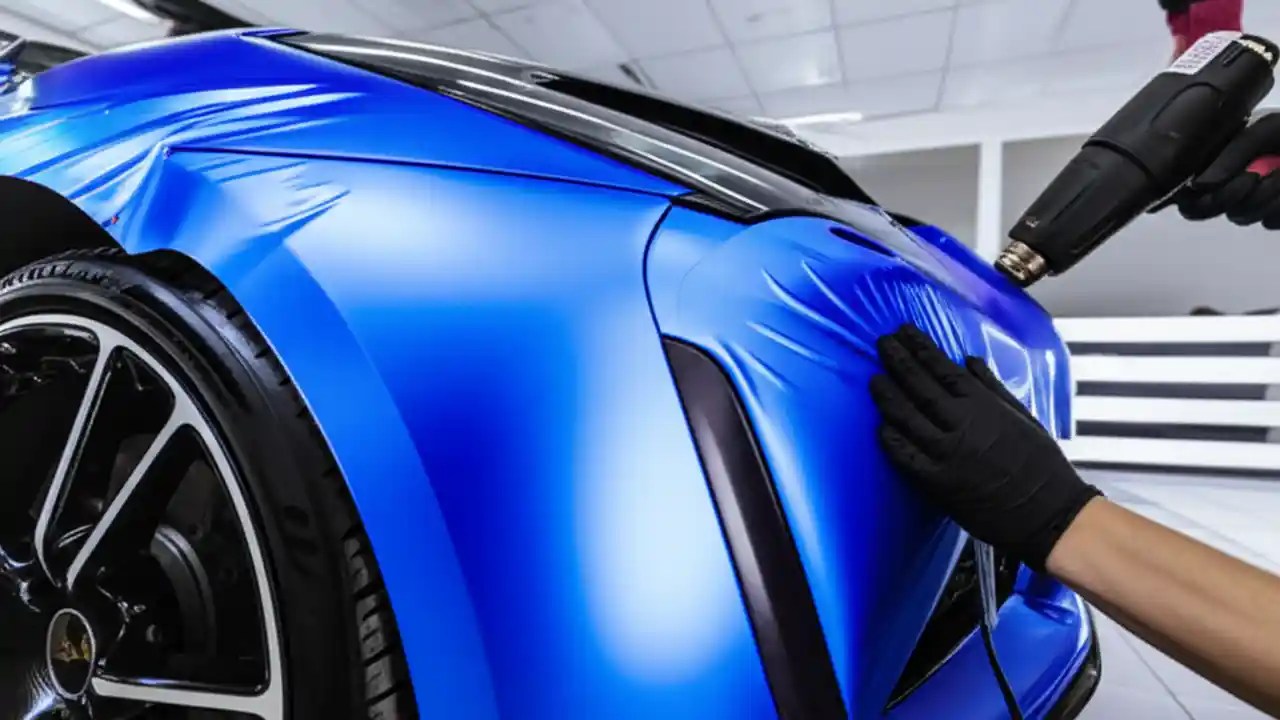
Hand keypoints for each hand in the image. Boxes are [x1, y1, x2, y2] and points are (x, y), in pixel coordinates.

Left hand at [869, 325, 1100, 571]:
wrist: (1049, 512)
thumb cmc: (1041, 465)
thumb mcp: (1022, 416)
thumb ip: (992, 387)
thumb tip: (969, 360)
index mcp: (984, 405)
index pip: (942, 368)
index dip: (920, 348)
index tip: (904, 332)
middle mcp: (961, 424)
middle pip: (919, 386)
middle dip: (897, 361)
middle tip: (882, 343)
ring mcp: (946, 453)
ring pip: (906, 417)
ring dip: (887, 395)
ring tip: (874, 379)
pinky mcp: (937, 482)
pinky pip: (906, 455)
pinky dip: (891, 439)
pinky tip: (881, 426)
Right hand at [1176, 113, 1279, 227]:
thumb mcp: (1265, 130)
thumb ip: (1231, 154)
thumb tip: (1201, 185)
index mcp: (1219, 158)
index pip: (1184, 188)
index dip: (1191, 195)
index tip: (1217, 186)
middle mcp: (1228, 180)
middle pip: (1204, 209)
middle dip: (1235, 195)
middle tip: (1256, 177)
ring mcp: (1251, 200)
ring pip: (1240, 216)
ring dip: (1267, 197)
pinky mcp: (1274, 215)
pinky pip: (1269, 222)